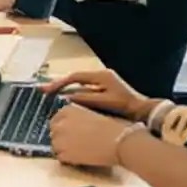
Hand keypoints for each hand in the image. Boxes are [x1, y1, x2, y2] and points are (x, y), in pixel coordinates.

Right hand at [40, 69, 156, 120]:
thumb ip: (86, 98)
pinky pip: (85, 89)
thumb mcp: (105, 102)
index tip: (48, 90)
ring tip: (50, 93)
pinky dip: (74, 92)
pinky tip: (66, 98)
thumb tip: (68, 96)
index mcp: (101, 76)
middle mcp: (101, 76)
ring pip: (79, 83)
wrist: (143, 111)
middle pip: (75, 78)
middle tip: (43, 90)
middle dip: (59, 84)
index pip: (75, 77)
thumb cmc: (126, 107)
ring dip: (65, 88)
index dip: (60, 83)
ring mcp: (103, 82)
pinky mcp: (104, 89)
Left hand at [49, 104, 132, 166]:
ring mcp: (60, 139)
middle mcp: (60, 123)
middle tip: (77, 143)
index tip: (70, 132)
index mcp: (67, 110)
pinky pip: (61, 157)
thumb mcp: (93, 114)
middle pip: (54, 133)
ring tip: (80, 151)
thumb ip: (78, 117)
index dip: (63, 127)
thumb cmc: (113, 127)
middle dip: (62, 138)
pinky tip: (81, 158)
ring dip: (64, 149)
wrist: (120, 141)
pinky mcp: (64, 154)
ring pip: (55, 146)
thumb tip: (74, 125)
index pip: (56, 120)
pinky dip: (68, 159)